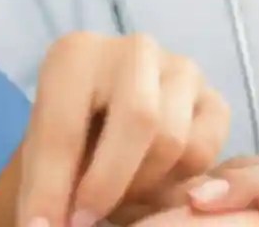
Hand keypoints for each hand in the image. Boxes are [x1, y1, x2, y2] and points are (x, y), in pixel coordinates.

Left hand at [16, 33, 230, 226]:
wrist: (106, 119)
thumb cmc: (69, 135)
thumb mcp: (44, 154)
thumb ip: (47, 186)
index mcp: (76, 53)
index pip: (65, 124)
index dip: (53, 187)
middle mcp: (134, 49)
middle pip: (138, 119)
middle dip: (108, 184)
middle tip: (85, 223)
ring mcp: (181, 70)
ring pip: (175, 141)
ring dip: (142, 187)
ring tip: (115, 201)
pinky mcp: (214, 100)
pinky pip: (204, 154)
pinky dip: (177, 183)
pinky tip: (150, 187)